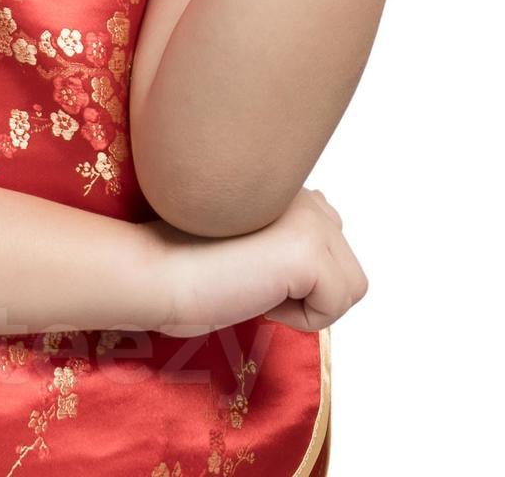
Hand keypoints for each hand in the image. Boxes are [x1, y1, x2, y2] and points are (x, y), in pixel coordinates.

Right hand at [151, 187, 368, 334]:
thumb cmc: (185, 267)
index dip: (295, 273)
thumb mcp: (248, 245)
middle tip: (250, 281)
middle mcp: (308, 194)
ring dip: (306, 305)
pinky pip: (334, 307)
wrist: (155, 272)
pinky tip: (256, 295)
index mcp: (291, 186)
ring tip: (257, 288)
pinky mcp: (309, 252)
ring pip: (349, 289)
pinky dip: (298, 318)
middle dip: (306, 290)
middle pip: (346, 268)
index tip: (247, 269)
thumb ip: (284, 238)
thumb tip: (313, 261)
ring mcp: (312, 221)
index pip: (330, 238)